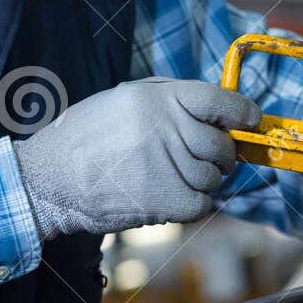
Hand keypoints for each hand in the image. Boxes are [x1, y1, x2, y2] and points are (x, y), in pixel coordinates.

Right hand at [13, 77, 261, 239]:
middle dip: (222, 154)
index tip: (252, 119)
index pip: (218, 100)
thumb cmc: (87, 137)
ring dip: (204, 181)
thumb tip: (215, 110)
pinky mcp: (165, 199)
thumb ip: (169, 99)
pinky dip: (193, 203)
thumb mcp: (124, 99)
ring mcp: (167, 164)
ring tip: (174, 177)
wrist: (50, 179)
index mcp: (158, 98)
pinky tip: (169, 196)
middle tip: (209, 158)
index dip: (241, 111)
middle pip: (221, 144)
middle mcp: (166, 127)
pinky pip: (202, 204)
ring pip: (213, 177)